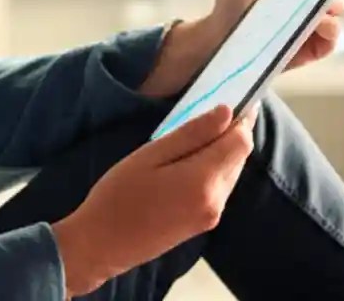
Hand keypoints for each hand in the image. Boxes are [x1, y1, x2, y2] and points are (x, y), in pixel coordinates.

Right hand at [50, 104, 256, 295]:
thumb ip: (191, 134)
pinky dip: (213, 169)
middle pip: (239, 157)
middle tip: (205, 114)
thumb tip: (226, 113)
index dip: (242, 117)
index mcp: (204, 180)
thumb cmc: (118, 195)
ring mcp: (212, 215)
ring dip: (221, 151)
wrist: (102, 245)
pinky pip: (220, 188)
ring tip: (192, 138)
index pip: (241, 141)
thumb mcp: (150, 156)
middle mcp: (217, 200)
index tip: (231, 99)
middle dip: (231, 133)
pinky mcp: (203, 223)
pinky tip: (187, 163)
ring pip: (231, 172)